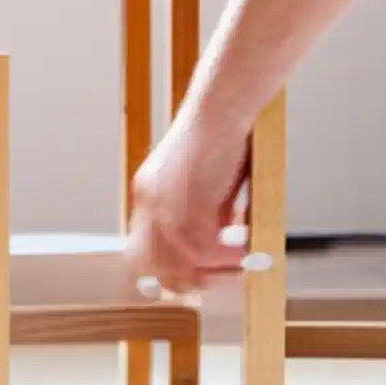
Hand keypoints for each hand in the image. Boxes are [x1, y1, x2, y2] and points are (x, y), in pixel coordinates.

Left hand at [127, 123, 249, 293]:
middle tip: (216, 277)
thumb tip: (220, 248)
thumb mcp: (209, 181)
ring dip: (210, 270)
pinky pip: (200, 251)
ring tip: (237, 264)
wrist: (225, 105)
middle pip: (149, 264)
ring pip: (176, 263)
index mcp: (149, 193)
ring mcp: (164, 204)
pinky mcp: (186, 203)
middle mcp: (148, 200)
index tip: (194, 276)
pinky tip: (243, 250)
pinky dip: (224, 257)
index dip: (165, 270)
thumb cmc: (224, 136)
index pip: (142, 249)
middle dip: (182, 279)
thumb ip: (208, 214)